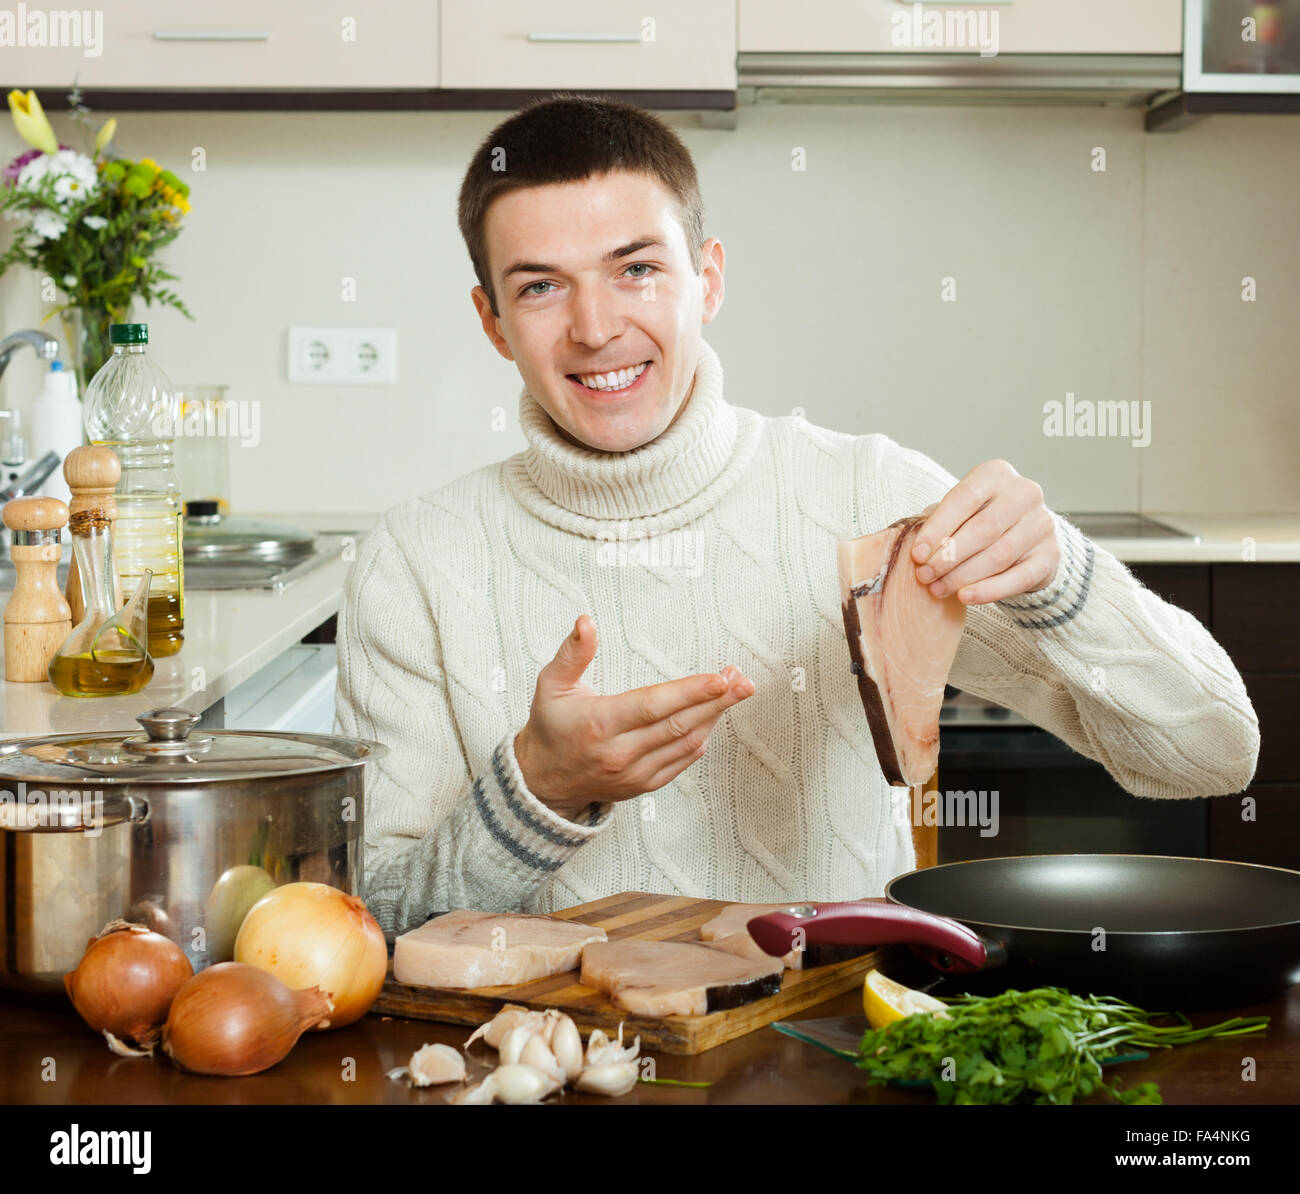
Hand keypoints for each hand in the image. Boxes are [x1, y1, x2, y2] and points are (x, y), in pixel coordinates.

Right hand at [513, 614, 754, 818]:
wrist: (542, 781)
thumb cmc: (550, 727)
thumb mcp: (550, 685)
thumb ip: (572, 653)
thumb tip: (586, 621)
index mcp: (599, 724)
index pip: (653, 706)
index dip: (690, 692)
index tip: (720, 678)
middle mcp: (620, 752)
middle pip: (680, 725)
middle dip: (717, 701)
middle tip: (743, 681)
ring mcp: (634, 773)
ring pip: (686, 744)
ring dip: (715, 716)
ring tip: (736, 691)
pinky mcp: (644, 785)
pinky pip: (682, 761)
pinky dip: (702, 739)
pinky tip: (713, 717)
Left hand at [909, 460, 1058, 604]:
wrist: (1024, 537)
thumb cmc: (979, 520)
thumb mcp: (958, 512)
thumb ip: (938, 521)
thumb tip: (911, 544)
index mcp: (997, 474)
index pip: (964, 498)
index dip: (938, 528)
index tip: (917, 554)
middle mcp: (1025, 493)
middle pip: (983, 528)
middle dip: (949, 556)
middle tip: (925, 575)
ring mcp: (1042, 524)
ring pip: (999, 555)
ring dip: (963, 576)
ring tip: (938, 589)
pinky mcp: (1051, 555)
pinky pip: (1019, 578)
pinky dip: (989, 590)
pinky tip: (965, 597)